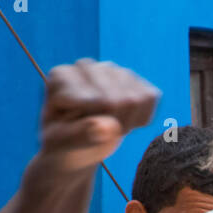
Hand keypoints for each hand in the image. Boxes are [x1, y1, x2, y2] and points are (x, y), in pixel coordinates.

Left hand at [38, 60, 159, 170]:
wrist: (78, 145)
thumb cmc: (65, 142)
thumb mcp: (64, 143)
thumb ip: (81, 134)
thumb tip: (108, 126)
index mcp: (61, 77)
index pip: (94, 101)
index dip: (97, 126)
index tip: (81, 134)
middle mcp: (86, 66)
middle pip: (118, 99)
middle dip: (114, 126)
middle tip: (98, 134)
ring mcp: (112, 70)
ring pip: (136, 98)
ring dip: (127, 123)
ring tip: (110, 128)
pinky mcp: (133, 79)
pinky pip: (151, 98)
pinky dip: (142, 119)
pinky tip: (125, 122)